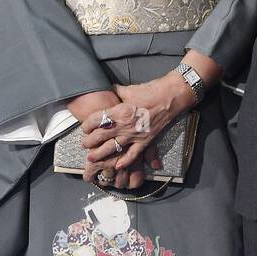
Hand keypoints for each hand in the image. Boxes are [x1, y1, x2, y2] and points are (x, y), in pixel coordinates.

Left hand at [80, 72, 190, 188]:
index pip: (96, 120)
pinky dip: (125, 162)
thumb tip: (109, 90)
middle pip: (100, 136)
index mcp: (119, 110)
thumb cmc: (151, 90)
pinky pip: (133, 155)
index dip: (87, 125)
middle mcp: (124, 125)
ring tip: (91, 158)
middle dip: (89, 141)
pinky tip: (117, 166)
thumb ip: (117, 92)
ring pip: (112, 148)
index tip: (85, 127)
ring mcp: (135, 135)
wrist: (171, 97)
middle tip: (85, 144)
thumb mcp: (130, 89)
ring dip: (100, 154)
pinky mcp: (145, 141)